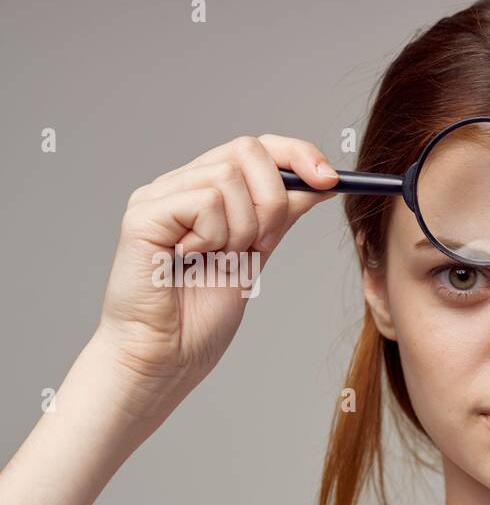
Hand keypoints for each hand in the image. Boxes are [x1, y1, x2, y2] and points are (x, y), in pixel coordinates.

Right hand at [96, 134, 339, 420]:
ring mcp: (158, 196)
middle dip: (273, 201)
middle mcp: (180, 185)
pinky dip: (213, 236)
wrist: (167, 356)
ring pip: (229, 178)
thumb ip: (281, 216)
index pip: (257, 147)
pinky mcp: (143, 214)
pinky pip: (204, 202)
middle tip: (262, 244)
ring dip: (242, 228)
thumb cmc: (200, 317)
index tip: (332, 181)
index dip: (298, 154)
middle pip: (248, 151)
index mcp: (206, 191)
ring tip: (218, 259)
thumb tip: (319, 182)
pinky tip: (191, 258)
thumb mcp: (256, 255)